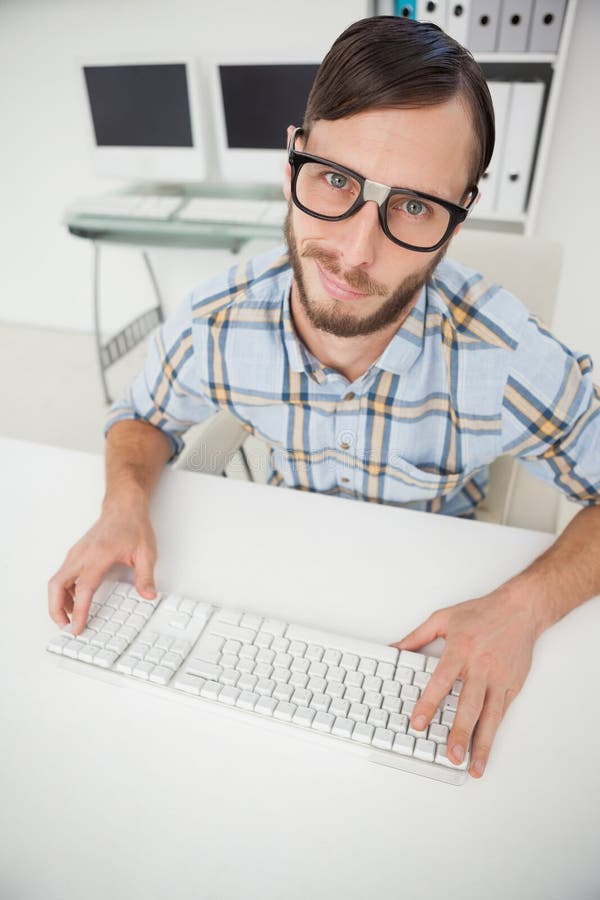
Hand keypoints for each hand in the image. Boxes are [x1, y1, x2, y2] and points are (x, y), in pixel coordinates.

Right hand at [48, 500, 157, 635]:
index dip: (79, 611)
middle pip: (56, 585)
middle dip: (55, 609)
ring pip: (56, 581)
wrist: (123, 507)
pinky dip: (64, 591)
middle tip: (65, 626)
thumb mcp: (146, 552)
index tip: (77, 627)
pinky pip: (62, 575)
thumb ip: (145, 576)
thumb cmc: (132, 526)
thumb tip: (148, 595)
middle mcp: (82, 555)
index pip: (83, 589)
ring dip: (58, 601)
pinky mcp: (75, 554)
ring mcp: (76, 554)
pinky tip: (76, 599)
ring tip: (71, 617)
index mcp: (98, 555)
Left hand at [392, 589, 537, 777]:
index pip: (441, 681)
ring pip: (490, 717)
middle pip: (469, 705)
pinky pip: (502, 713)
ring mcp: (499, 678)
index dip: (429, 704)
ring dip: (482, 744)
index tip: (418, 722)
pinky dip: (494, 733)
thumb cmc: (481, 613)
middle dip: (460, 733)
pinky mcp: (512, 686)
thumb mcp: (443, 618)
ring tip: (472, 766)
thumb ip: (416, 637)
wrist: (520, 609)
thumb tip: (393, 650)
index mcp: (460, 650)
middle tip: (451, 755)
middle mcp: (480, 667)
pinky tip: (486, 749)